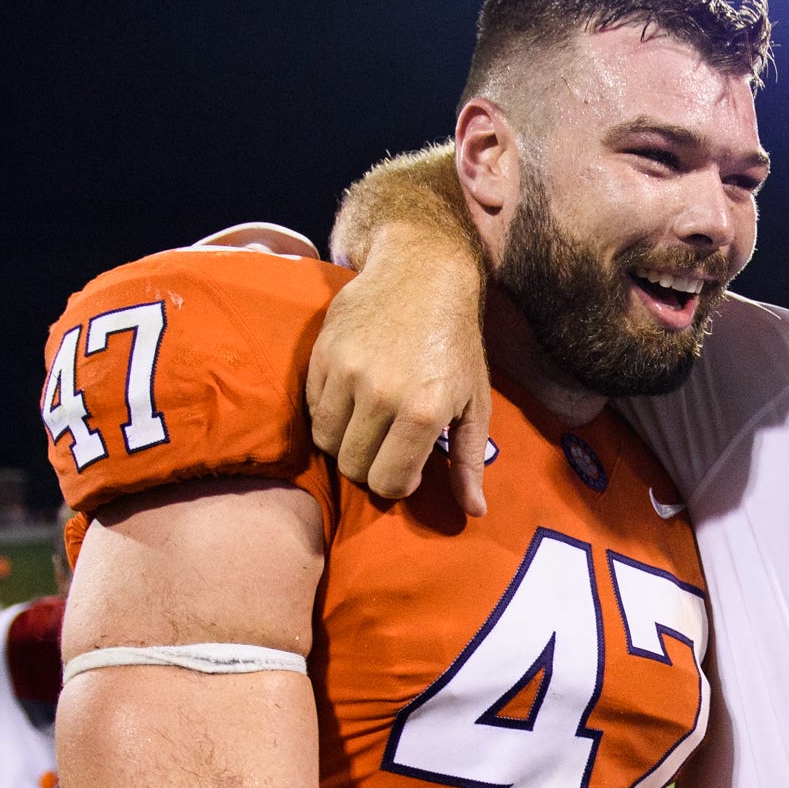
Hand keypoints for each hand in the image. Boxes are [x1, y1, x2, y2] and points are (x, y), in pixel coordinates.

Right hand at [305, 227, 494, 514]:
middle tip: (387, 447)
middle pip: (353, 467)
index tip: (406, 468)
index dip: (397, 484)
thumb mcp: (475, 402)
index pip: (388, 482)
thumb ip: (468, 462)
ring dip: (346, 444)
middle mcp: (381, 396)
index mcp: (423, 413)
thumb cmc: (455, 343)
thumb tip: (473, 513)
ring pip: (326, 443)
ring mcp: (347, 374)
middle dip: (370, 467)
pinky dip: (329, 415)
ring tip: (368, 425)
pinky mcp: (322, 355)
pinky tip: (352, 400)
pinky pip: (313, 410)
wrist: (421, 274)